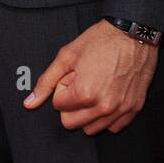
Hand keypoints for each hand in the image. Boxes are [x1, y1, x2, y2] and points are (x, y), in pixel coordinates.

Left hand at [23, 19, 158, 134]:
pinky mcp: (134, 109)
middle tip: (82, 82)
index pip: (58, 106)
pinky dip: (107, 117)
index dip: (63, 88)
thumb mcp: (67, 56)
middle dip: (72, 104)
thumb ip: (46, 82)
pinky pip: (113, 127)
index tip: (73, 76)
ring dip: (88, 112)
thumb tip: (29, 103)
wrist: (133, 34)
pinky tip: (107, 96)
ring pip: (91, 129)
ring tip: (95, 88)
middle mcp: (103, 106)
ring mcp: (120, 110)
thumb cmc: (102, 41)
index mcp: (84, 94)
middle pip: (71, 122)